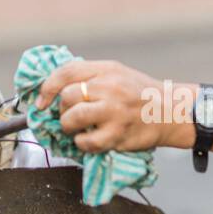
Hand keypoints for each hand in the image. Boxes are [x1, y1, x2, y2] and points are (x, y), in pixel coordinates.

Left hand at [35, 59, 186, 153]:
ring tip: (76, 130)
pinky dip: (81, 144)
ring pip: (72, 119)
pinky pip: (86, 142)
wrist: (171, 112)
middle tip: (69, 117)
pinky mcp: (118, 134)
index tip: (41, 102)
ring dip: (68, 127)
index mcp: (107, 70)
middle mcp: (110, 88)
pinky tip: (88, 141)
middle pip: (67, 97)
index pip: (66, 72)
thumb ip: (91, 77)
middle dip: (62, 110)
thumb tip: (54, 90)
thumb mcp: (117, 73)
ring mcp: (114, 111)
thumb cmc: (140, 93)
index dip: (47, 88)